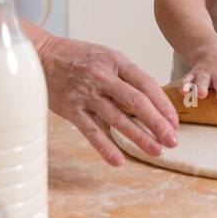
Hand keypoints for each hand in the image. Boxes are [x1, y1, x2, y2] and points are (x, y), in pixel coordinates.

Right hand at [38, 35, 179, 165]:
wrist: (42, 55)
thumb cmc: (76, 57)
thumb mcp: (105, 57)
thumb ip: (124, 76)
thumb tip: (149, 100)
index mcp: (115, 61)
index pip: (146, 84)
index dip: (163, 104)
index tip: (174, 122)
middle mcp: (103, 77)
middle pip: (137, 102)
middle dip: (158, 123)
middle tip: (173, 141)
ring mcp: (86, 94)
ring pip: (118, 119)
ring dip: (139, 137)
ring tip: (156, 151)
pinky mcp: (71, 109)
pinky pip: (92, 131)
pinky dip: (106, 147)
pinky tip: (118, 161)